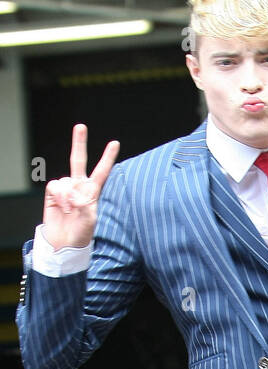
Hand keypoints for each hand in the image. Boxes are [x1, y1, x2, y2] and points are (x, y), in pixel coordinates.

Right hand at [42, 124, 119, 251]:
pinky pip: (55, 185)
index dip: (107, 158)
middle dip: (78, 143)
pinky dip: (59, 196)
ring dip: (68, 196)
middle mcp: (78, 186)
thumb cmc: (81, 233)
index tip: (115, 143)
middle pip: (78, 160)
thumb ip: (85, 205)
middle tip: (80, 126)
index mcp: (92, 192)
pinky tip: (61, 206)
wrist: (64, 242)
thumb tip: (75, 194)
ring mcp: (65, 188)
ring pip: (65, 180)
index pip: (101, 172)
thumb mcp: (90, 221)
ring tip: (70, 210)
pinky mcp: (52, 192)